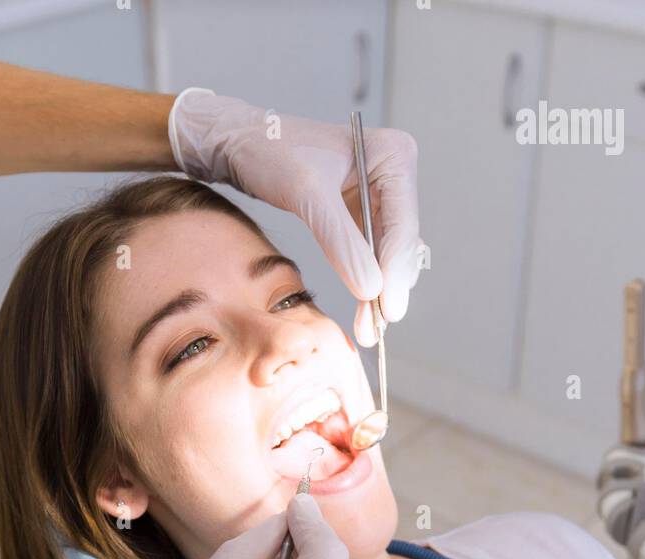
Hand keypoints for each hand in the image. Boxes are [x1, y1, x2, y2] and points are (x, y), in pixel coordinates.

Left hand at [169, 87, 421, 346]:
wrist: (242, 142)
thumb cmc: (272, 152)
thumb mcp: (308, 196)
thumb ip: (342, 243)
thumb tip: (372, 291)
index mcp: (393, 155)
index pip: (403, 225)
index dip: (396, 272)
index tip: (388, 311)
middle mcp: (394, 173)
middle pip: (401, 242)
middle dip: (389, 287)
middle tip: (375, 329)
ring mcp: (381, 194)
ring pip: (389, 254)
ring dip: (379, 290)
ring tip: (366, 327)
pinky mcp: (362, 212)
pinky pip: (372, 253)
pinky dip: (366, 280)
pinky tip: (361, 309)